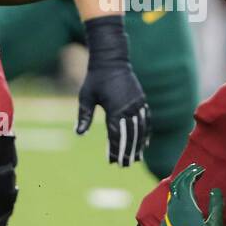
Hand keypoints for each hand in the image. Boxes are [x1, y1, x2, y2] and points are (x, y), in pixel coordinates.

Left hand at [77, 16, 149, 165]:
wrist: (112, 59)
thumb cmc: (95, 78)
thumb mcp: (86, 97)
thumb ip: (84, 116)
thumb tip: (79, 133)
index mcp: (114, 109)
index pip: (116, 135)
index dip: (115, 149)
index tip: (113, 162)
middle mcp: (128, 108)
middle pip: (130, 135)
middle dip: (128, 152)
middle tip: (125, 165)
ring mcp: (137, 104)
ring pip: (140, 129)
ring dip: (138, 145)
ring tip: (136, 158)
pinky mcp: (141, 100)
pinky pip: (146, 119)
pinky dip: (146, 132)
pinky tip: (145, 142)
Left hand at [159, 162, 225, 225]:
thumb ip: (216, 206)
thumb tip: (215, 191)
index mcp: (186, 206)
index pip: (186, 181)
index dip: (193, 172)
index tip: (201, 169)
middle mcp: (173, 208)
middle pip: (176, 184)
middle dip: (185, 174)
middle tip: (194, 170)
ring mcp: (167, 217)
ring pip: (171, 194)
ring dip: (179, 185)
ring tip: (188, 180)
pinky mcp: (164, 225)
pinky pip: (169, 205)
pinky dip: (176, 196)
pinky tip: (181, 199)